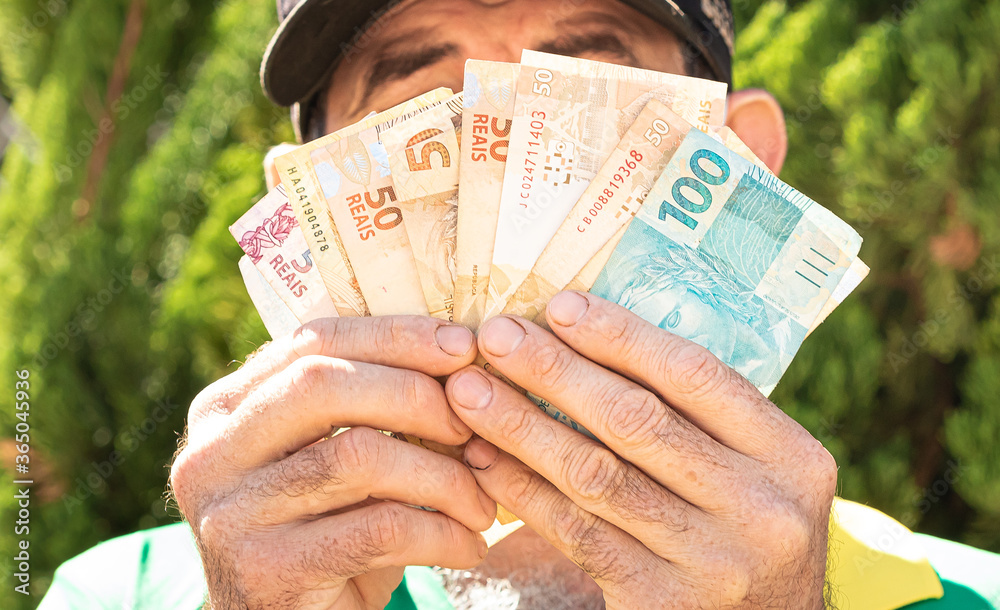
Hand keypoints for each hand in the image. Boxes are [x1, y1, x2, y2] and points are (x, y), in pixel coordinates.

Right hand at [170, 316, 495, 608]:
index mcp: (224, 409)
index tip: (462, 344)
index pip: (312, 342)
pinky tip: (468, 546)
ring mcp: (229, 514)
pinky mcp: (265, 571)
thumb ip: (367, 407)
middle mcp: (209, 454)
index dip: (394, 336)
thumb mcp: (337, 464)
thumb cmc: (330, 539)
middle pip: (323, 384)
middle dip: (416, 395)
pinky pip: (378, 528)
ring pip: (358, 456)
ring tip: (480, 503)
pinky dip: (440, 533)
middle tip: (472, 428)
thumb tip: (460, 352)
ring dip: (441, 476)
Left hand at [446, 292, 836, 608]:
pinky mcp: (661, 604)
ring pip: (596, 475)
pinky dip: (525, 490)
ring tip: (468, 392)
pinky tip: (485, 459)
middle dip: (555, 371)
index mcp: (793, 458)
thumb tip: (587, 339)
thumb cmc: (742, 536)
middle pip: (638, 421)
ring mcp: (714, 564)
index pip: (697, 376)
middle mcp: (763, 511)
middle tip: (494, 336)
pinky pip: (576, 533)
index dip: (622, 336)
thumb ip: (697, 420)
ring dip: (521, 426)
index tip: (559, 306)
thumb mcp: (752, 475)